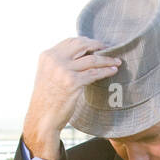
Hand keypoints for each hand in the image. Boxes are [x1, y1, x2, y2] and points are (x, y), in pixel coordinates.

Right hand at [22, 37, 121, 159]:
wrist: (42, 118)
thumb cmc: (47, 100)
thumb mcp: (48, 75)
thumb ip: (59, 64)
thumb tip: (79, 58)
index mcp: (48, 55)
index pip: (70, 41)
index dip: (86, 41)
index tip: (97, 45)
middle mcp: (55, 59)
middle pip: (82, 45)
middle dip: (98, 45)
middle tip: (109, 49)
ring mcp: (64, 70)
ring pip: (91, 59)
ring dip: (107, 59)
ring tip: (117, 61)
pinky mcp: (73, 82)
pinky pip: (94, 73)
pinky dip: (106, 71)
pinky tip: (113, 71)